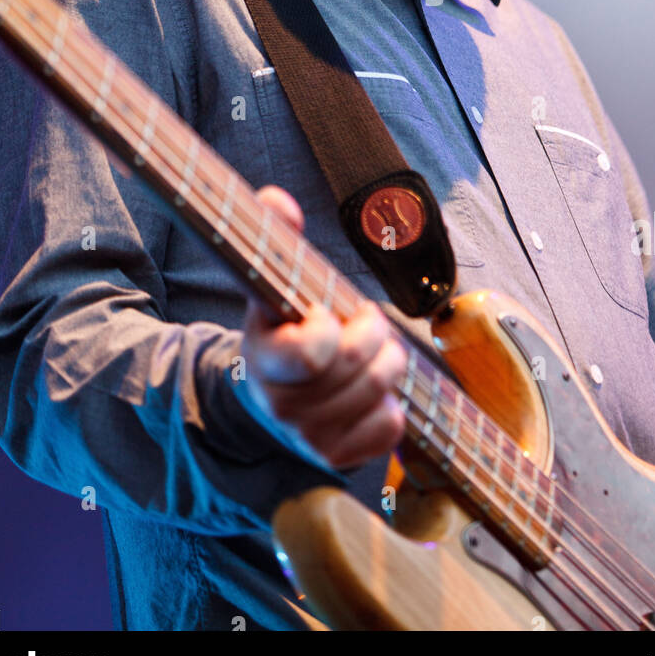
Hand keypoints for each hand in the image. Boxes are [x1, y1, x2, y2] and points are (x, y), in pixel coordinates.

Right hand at [244, 186, 407, 469]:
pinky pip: (390, 424)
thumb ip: (275, 237)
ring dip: (386, 360)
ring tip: (367, 349)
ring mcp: (310, 437)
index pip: (315, 349)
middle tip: (361, 319)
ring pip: (381, 388)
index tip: (324, 312)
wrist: (269, 396)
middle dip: (373, 329)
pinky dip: (389, 402)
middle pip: (360, 362)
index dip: (331, 324)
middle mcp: (283, 404)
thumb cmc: (283, 330)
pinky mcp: (338, 456)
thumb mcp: (271, 284)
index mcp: (264, 358)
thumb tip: (277, 199)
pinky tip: (367, 389)